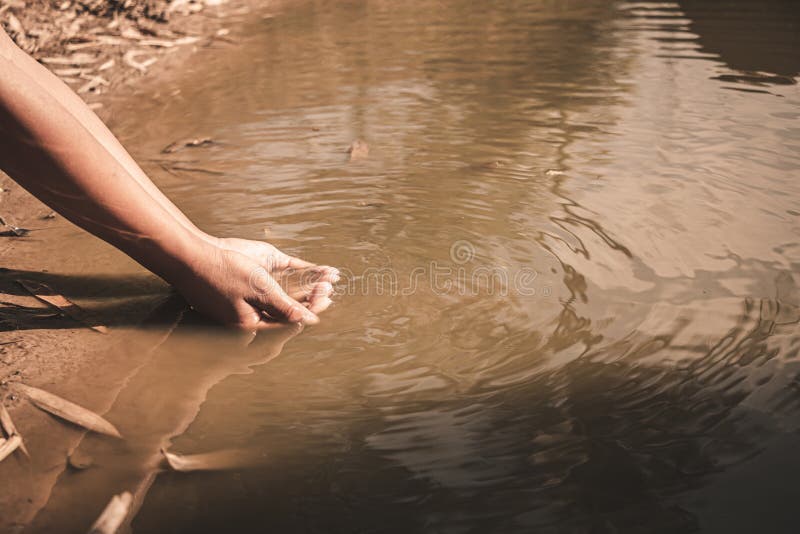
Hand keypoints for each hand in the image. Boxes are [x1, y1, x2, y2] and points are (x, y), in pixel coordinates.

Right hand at [173, 240, 336, 330]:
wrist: (191, 252)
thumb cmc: (221, 274)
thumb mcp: (258, 291)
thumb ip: (284, 306)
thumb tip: (308, 321)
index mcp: (251, 321)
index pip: (288, 319)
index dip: (308, 311)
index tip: (326, 301)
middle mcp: (254, 308)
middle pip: (290, 305)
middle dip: (312, 296)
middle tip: (330, 289)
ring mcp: (252, 290)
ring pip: (288, 288)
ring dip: (310, 283)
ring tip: (331, 276)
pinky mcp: (253, 271)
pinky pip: (282, 272)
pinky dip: (300, 270)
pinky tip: (316, 268)